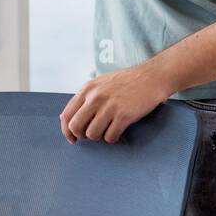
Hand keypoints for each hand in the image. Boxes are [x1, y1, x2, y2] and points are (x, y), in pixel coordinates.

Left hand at [59, 61, 175, 143]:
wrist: (151, 77)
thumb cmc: (126, 82)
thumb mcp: (100, 83)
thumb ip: (84, 98)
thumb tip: (64, 118)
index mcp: (87, 89)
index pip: (67, 115)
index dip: (67, 131)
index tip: (73, 138)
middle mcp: (95, 97)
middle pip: (76, 127)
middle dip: (82, 135)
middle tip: (92, 135)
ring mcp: (109, 106)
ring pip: (92, 134)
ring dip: (99, 136)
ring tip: (108, 129)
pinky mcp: (123, 115)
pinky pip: (110, 136)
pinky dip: (113, 137)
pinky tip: (118, 130)